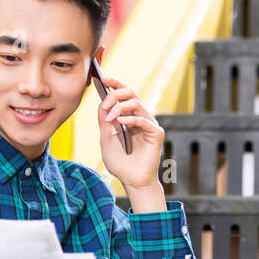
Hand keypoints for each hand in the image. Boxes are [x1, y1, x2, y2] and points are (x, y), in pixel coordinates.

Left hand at [96, 74, 164, 193]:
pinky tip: (120, 123)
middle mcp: (140, 118)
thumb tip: (102, 103)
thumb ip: (104, 121)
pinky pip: (143, 119)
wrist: (131, 180)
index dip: (115, 84)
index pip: (124, 95)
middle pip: (131, 93)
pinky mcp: (156, 133)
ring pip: (136, 104)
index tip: (102, 78)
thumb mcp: (106, 138)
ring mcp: (149, 125)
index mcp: (129, 117)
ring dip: (119, 107)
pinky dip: (130, 119)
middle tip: (105, 102)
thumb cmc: (120, 163)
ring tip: (110, 118)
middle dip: (116, 93)